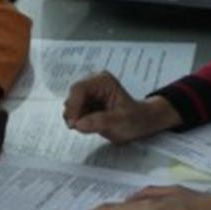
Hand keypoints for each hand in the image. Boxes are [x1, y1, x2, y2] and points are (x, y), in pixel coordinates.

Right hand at [62, 71, 180, 143]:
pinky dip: (77, 121)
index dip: (73, 106)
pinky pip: (74, 113)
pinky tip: (90, 125)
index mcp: (102, 81)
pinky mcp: (86, 104)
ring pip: (70, 106)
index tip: (74, 124)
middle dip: (74, 114)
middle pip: (72, 97)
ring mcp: (88, 94)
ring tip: (92, 126)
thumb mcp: (122, 120)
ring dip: (76, 118)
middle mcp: (93, 84)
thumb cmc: (135, 118)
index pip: (79, 89)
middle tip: (80, 128)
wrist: (140, 123)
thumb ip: (101, 121)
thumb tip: (79, 124)